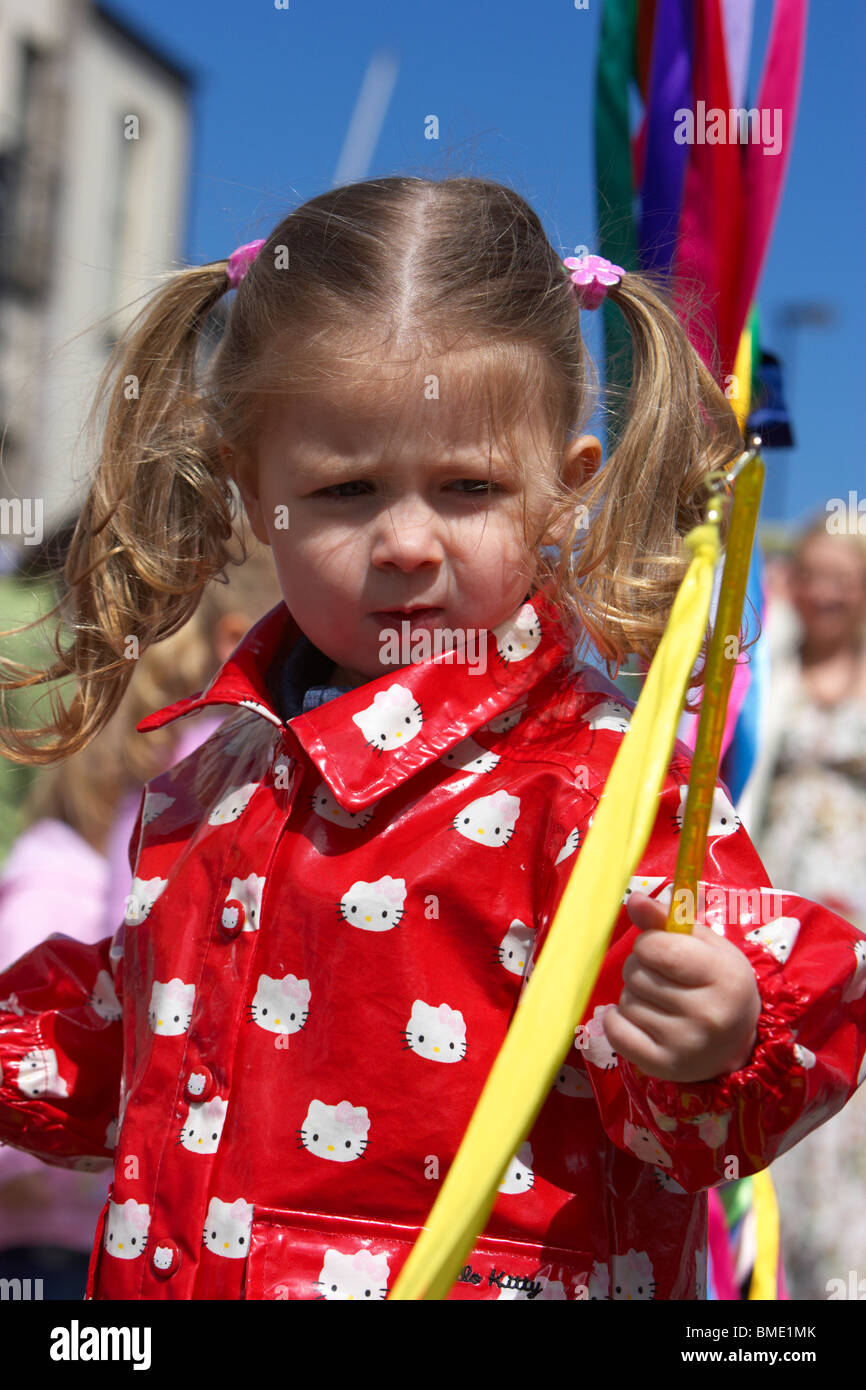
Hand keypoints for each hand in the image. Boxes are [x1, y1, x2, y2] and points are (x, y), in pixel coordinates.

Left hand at [602, 893, 761, 1082]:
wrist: (738, 1044)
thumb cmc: (718, 984)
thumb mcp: (705, 945)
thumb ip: (667, 919)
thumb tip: (634, 900)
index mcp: (724, 977)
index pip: (658, 948)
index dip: (649, 943)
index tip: (660, 948)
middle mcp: (708, 1014)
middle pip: (637, 973)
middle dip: (641, 968)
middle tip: (663, 978)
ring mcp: (685, 1045)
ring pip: (626, 1001)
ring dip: (634, 995)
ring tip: (660, 1002)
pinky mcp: (663, 1067)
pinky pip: (615, 1031)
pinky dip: (619, 1021)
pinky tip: (642, 1021)